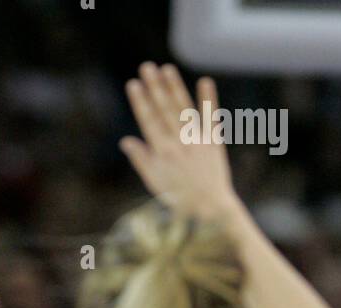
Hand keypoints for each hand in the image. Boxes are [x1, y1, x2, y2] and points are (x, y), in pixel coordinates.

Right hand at [120, 64, 236, 220]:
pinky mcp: (213, 141)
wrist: (210, 208)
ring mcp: (197, 141)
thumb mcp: (154, 183)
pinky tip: (204, 81)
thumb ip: (142, 160)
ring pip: (184, 109)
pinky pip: (211, 116)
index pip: (149, 122)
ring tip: (166, 68)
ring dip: (175, 87)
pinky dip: (208, 99)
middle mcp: (179, 144)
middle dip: (155, 87)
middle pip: (165, 110)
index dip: (141, 102)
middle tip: (147, 66)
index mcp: (162, 154)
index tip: (133, 84)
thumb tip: (126, 141)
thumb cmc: (178, 198)